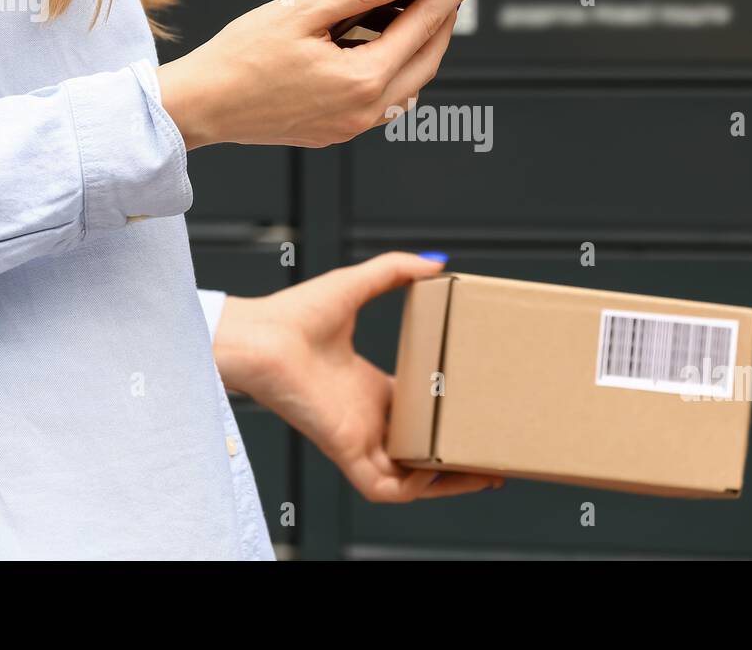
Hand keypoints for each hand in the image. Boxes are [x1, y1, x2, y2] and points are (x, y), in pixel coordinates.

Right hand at [158, 0, 494, 149]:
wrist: (202, 107)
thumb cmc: (240, 58)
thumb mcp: (302, 11)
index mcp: (362, 79)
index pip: (425, 25)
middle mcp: (367, 109)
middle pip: (429, 57)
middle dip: (447, 17)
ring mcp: (355, 125)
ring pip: (411, 81)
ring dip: (422, 44)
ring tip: (422, 5)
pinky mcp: (340, 130)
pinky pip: (386, 97)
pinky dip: (395, 65)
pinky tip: (382, 41)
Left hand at [213, 253, 503, 501]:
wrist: (259, 338)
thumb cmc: (292, 314)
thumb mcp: (357, 284)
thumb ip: (395, 269)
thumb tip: (434, 262)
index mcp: (365, 387)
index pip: (412, 413)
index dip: (444, 416)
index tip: (476, 410)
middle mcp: (363, 417)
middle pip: (417, 451)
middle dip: (455, 459)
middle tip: (491, 454)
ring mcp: (356, 437)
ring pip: (409, 479)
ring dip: (446, 482)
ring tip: (483, 473)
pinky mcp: (346, 451)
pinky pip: (385, 488)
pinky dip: (415, 488)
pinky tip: (441, 472)